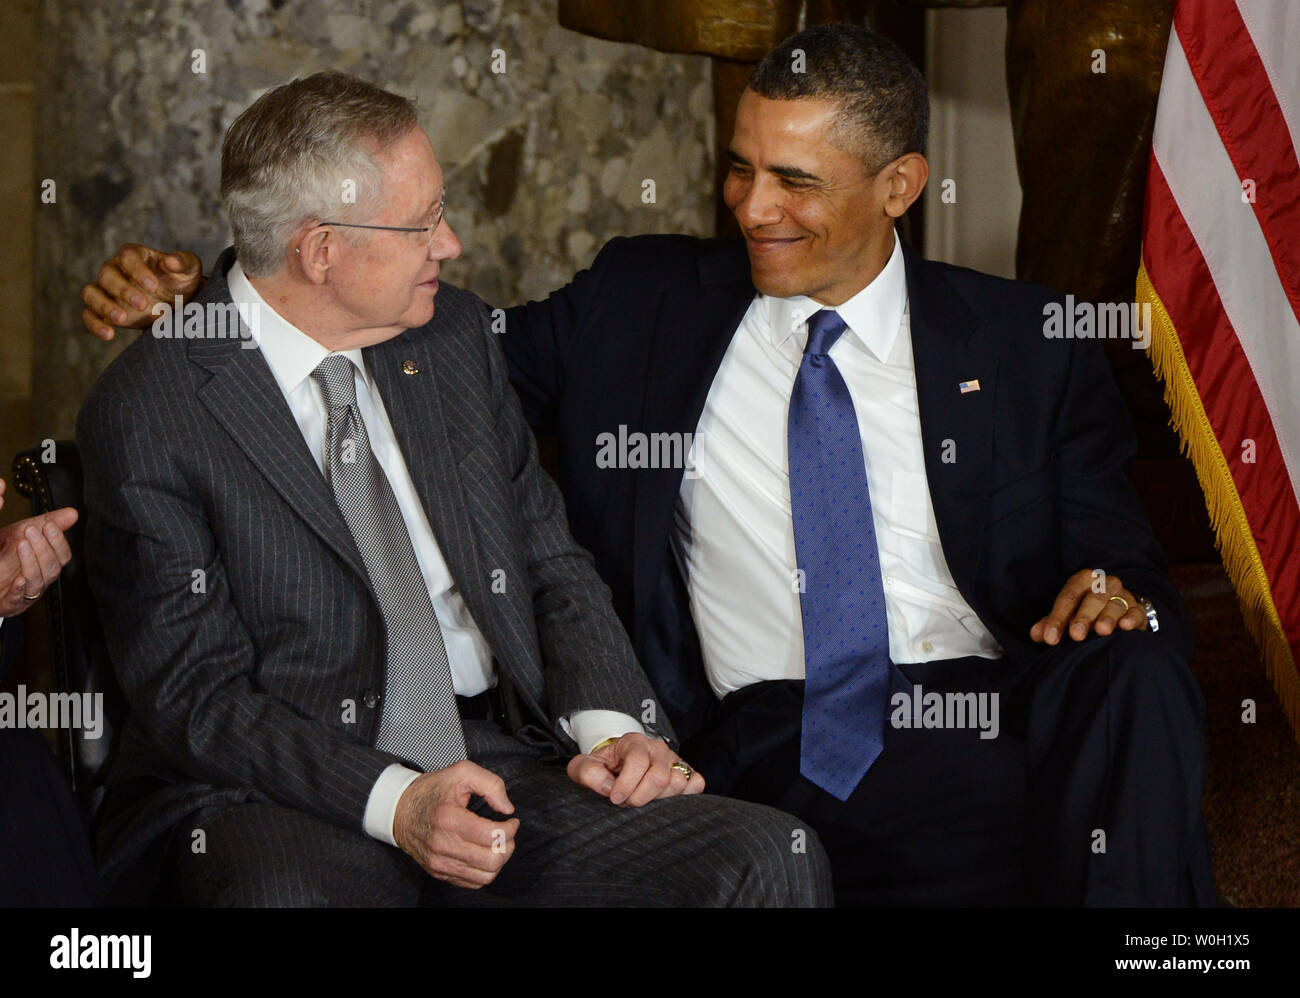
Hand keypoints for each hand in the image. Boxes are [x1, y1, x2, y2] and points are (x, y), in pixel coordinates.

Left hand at [0, 479, 77, 616]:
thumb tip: (73, 513)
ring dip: (31, 562)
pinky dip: (20, 590)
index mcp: (47, 565)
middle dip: (43, 548)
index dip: (58, 541)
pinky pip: (18, 600)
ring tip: (21, 544)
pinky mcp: (9, 603)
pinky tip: (18, 579)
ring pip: (38, 582)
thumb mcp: (24, 534)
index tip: (48, 524)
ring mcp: (26, 593)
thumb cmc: (6, 555)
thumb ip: (47, 523)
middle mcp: (40, 580)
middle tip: (31, 530)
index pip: (63, 555)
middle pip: (52, 568)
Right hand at [81, 243, 203, 340]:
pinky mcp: (103, 310)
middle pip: (107, 274)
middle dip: (123, 290)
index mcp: (135, 256)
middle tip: (143, 304)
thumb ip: (183, 262)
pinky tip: (109, 334)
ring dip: (104, 306)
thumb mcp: (190, 269)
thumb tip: (171, 261)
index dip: (138, 270)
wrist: (178, 302)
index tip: (153, 287)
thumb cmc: (180, 280)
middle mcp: (116, 269)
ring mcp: (107, 290)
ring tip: (122, 319)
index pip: (128, 256)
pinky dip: (95, 324)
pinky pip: (89, 315)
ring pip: (91, 292)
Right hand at [392, 759, 518, 888]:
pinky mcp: (438, 872)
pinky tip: (483, 853)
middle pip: (492, 860)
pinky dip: (485, 871)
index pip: (493, 836)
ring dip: (499, 860)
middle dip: (508, 846)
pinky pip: (473, 882)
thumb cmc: (432, 790)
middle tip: (507, 834)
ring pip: (486, 876)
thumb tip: (507, 809)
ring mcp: (439, 863)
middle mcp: (443, 845)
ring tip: (496, 844)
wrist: (399, 810)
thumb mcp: (462, 772)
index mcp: (450, 819)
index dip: (511, 829)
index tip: (511, 821)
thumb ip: (491, 785)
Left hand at [567, 731, 704, 805]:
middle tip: (626, 802)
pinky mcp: (688, 773)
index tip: (614, 798)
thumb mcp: (583, 767)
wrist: (618, 766)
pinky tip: (662, 799)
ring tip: (641, 798)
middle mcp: (658, 748)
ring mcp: (675, 760)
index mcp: (634, 742)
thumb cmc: (602, 768)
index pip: (638, 761)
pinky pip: (696, 784)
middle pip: (659, 777)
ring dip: (657, 800)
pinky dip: (683, 797)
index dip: (626, 784)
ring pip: (678, 783)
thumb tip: (609, 788)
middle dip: (640, 797)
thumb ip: (587, 773)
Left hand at [1030, 568, 1147, 644]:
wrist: (1118, 608)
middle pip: (1093, 599)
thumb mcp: (1067, 613)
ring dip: (1108, 618)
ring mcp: (1123, 594)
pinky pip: (1136, 612)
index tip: (1050, 638)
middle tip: (1076, 635)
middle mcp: (1104, 583)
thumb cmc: (1086, 610)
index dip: (1057, 617)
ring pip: (1115, 604)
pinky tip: (1125, 626)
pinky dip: (1131, 618)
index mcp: (1083, 580)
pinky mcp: (1138, 608)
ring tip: (1101, 631)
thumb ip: (1051, 623)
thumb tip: (1036, 635)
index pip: (1068, 597)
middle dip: (1083, 617)